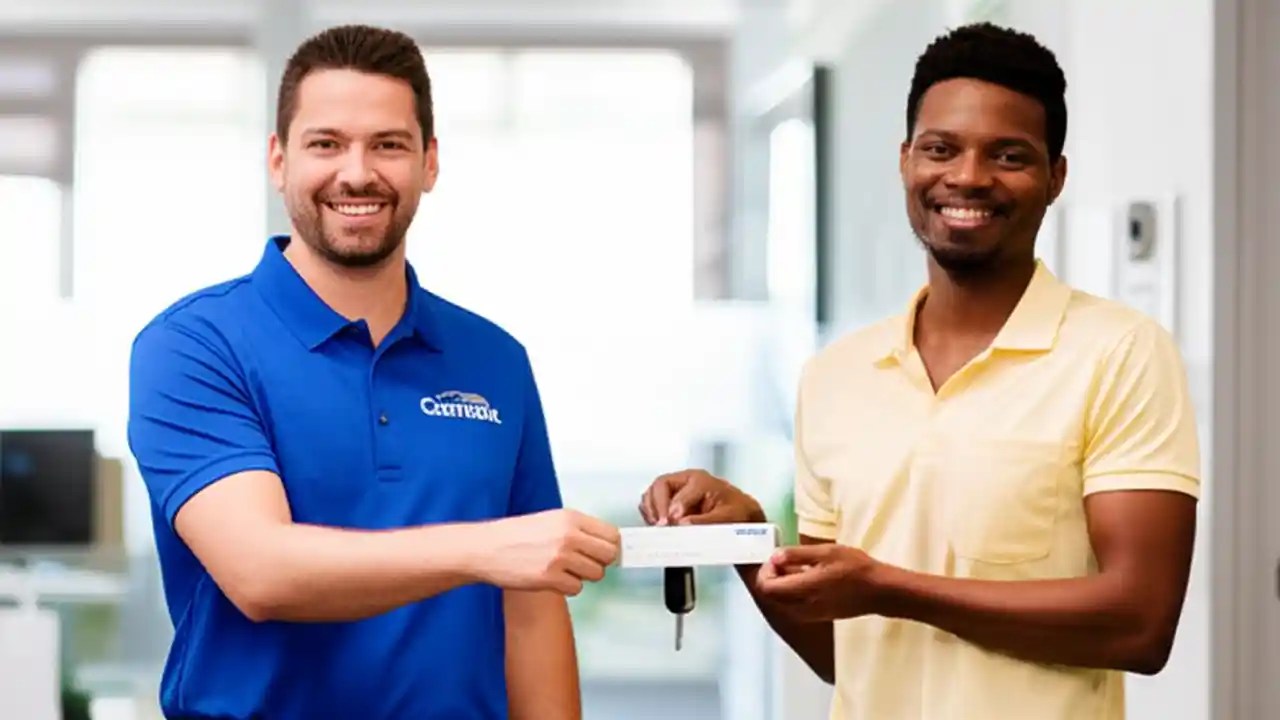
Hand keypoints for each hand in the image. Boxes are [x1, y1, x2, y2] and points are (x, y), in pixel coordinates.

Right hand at [480, 509, 619, 595]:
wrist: (485, 548)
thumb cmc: (516, 535)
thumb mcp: (550, 520)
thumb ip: (578, 530)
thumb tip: (607, 545)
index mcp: (570, 518)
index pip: (612, 534)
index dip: (609, 546)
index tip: (602, 553)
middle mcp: (568, 535)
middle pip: (609, 555)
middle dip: (600, 562)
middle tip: (583, 564)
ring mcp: (560, 557)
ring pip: (596, 574)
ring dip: (582, 576)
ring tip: (563, 570)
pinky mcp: (549, 578)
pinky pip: (577, 588)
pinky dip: (567, 587)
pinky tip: (552, 579)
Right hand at [638, 469, 765, 525]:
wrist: (742, 515)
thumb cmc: (737, 511)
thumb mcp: (727, 517)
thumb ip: (705, 520)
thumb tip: (683, 523)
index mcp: (699, 479)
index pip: (676, 487)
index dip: (671, 505)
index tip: (671, 521)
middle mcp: (685, 481)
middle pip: (660, 486)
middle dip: (657, 506)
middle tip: (661, 525)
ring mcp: (677, 490)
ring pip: (653, 493)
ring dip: (652, 510)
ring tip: (657, 527)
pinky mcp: (671, 502)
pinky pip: (653, 504)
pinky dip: (651, 515)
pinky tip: (657, 527)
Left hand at [754, 543, 884, 621]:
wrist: (880, 591)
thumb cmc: (855, 568)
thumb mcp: (825, 552)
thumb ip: (796, 555)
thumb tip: (774, 556)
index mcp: (803, 590)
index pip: (767, 587)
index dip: (765, 571)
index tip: (777, 557)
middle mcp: (802, 607)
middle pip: (772, 596)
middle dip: (772, 577)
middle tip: (785, 560)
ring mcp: (811, 614)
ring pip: (782, 603)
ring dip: (783, 585)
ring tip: (798, 567)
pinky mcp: (819, 616)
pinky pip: (795, 607)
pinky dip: (793, 593)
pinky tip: (809, 578)